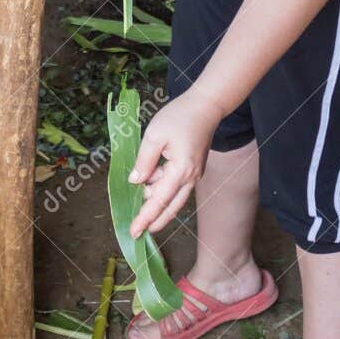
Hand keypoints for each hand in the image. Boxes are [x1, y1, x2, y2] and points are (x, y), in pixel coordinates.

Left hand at [127, 89, 223, 238]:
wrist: (206, 106)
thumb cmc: (179, 117)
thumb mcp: (154, 136)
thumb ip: (144, 161)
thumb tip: (136, 182)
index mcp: (181, 171)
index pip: (159, 201)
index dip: (145, 217)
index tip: (134, 232)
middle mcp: (190, 177)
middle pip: (171, 208)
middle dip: (154, 221)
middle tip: (137, 232)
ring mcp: (193, 174)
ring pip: (174, 198)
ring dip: (156, 200)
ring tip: (141, 193)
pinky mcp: (193, 169)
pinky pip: (176, 186)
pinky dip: (162, 189)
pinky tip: (149, 180)